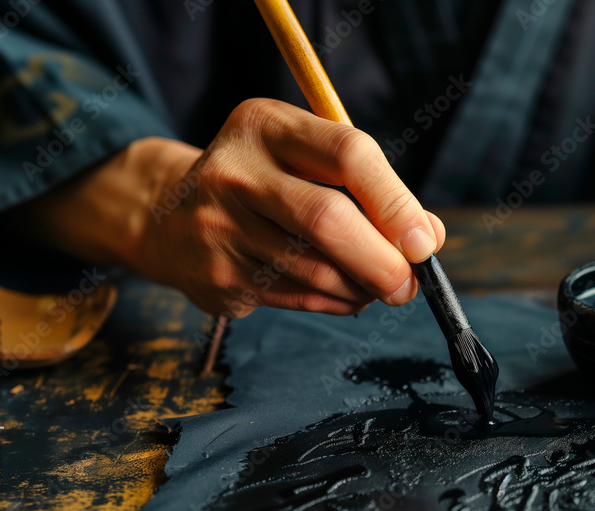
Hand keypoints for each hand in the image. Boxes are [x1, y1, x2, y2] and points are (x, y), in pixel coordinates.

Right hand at [17, 98, 444, 316]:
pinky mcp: (217, 276)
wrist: (167, 214)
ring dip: (363, 288)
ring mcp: (219, 226)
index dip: (395, 201)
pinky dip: (336, 301)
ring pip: (316, 270)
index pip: (347, 153)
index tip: (423, 241)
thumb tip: (427, 237)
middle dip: (382, 261)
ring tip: (377, 286)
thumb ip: (371, 187)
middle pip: (327, 219)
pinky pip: (299, 298)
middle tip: (408, 283)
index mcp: (265, 125)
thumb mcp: (307, 158)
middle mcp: (235, 171)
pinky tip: (345, 293)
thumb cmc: (263, 182)